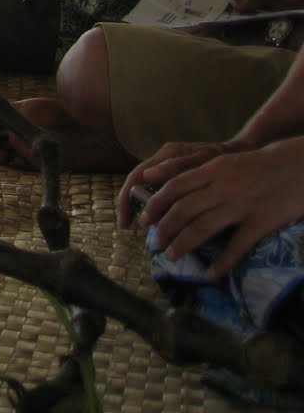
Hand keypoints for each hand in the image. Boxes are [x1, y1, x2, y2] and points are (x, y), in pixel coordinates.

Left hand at [136, 138, 303, 277]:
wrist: (298, 166)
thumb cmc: (260, 164)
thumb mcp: (226, 161)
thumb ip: (198, 171)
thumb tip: (162, 180)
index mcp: (213, 169)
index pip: (175, 187)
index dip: (156, 204)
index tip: (146, 219)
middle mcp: (223, 187)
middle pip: (184, 210)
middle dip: (165, 228)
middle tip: (155, 243)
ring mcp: (242, 205)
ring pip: (203, 228)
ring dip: (183, 244)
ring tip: (171, 256)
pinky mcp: (261, 222)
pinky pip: (237, 246)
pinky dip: (222, 262)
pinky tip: (211, 273)